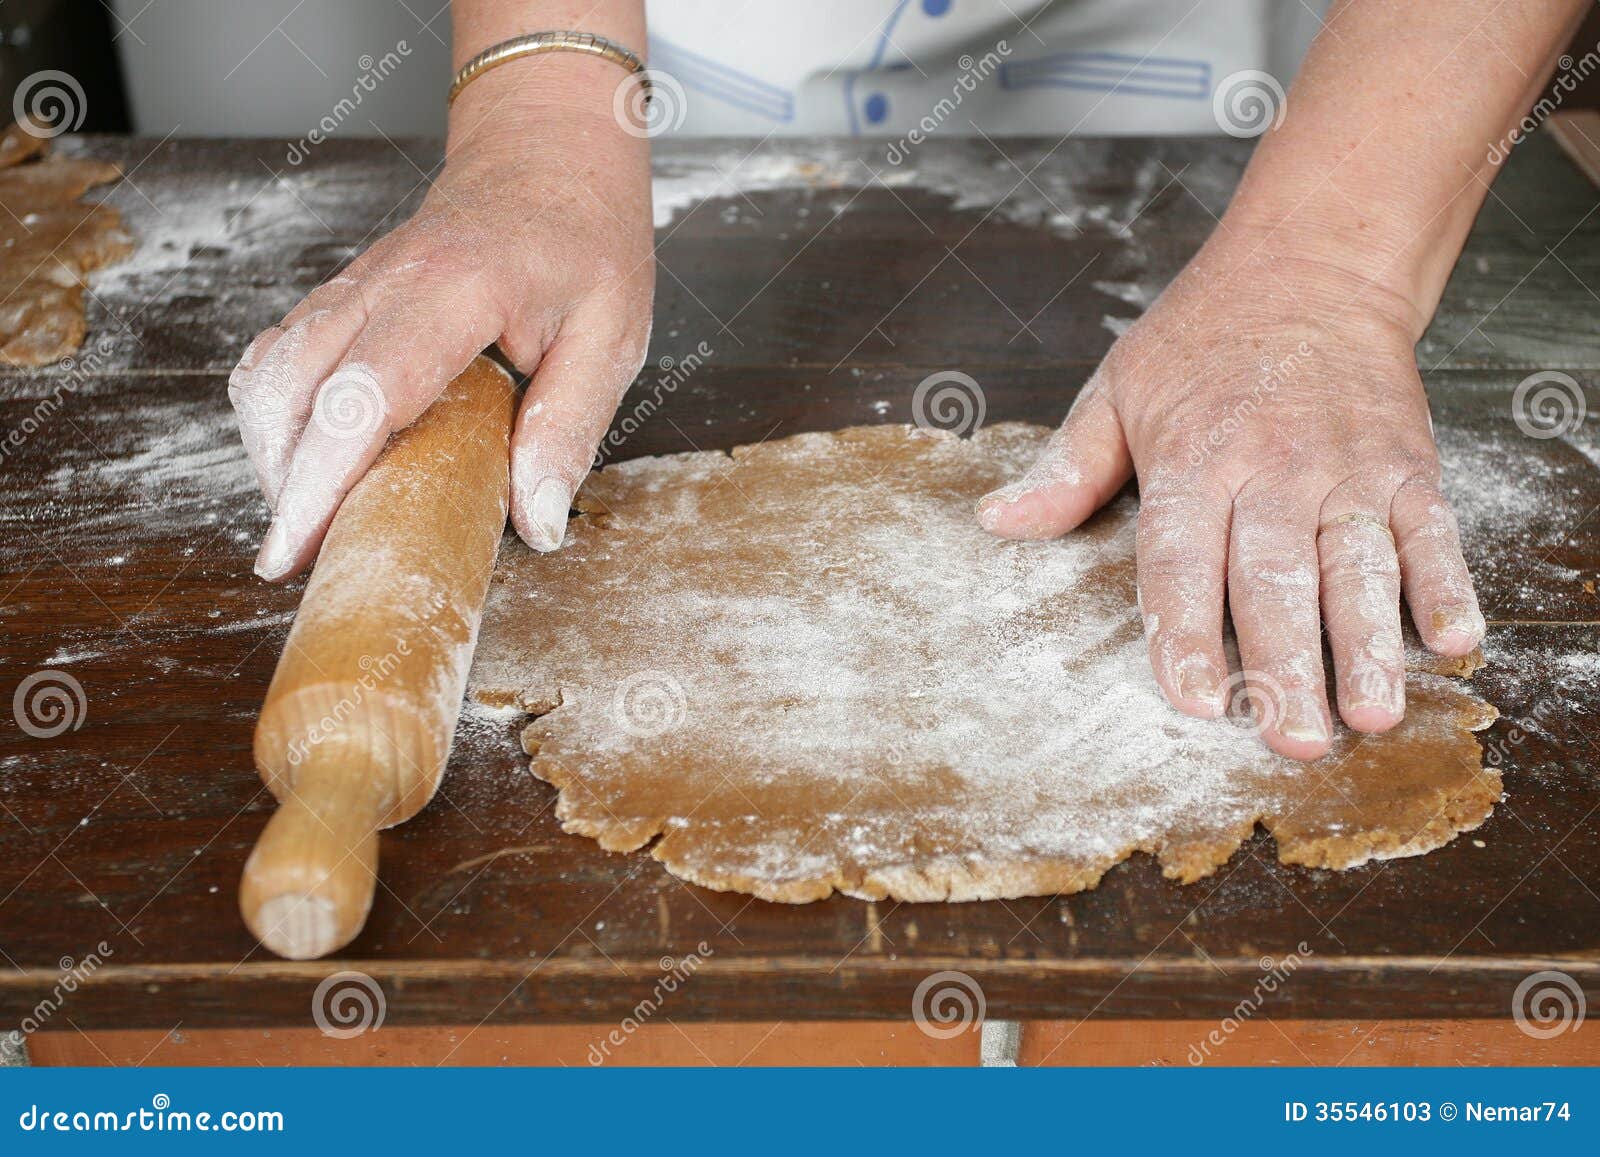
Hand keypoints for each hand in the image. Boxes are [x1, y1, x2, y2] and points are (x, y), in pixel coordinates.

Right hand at [229, 99, 653, 579]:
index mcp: (456, 290)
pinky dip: (278, 419)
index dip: (322, 477)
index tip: (297, 546)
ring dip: (273, 455)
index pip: (365, 392)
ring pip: (268, 374)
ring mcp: (352, 284)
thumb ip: (570, 429)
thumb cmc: (586, 245)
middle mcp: (384, 282)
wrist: (549, 157)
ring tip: (309, 520)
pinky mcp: (340, 297)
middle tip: (303, 558)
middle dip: (282, 483)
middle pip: (289, 388)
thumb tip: (537, 524)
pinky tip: (308, 464)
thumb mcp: (611, 338)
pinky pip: (279, 360)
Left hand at [976, 229, 1484, 759]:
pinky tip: (1453, 639)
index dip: (1186, 629)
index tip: (1191, 696)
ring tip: (1374, 712)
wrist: (1311, 265)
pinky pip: (1431, 530)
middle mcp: (1273, 470)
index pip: (1183, 558)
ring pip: (1358, 566)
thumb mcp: (1116, 390)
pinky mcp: (1406, 465)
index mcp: (1193, 460)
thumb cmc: (1201, 340)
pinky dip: (1447, 583)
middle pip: (1275, 578)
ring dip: (1368, 643)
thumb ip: (1067, 468)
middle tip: (1291, 739)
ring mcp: (1346, 470)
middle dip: (1285, 664)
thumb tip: (997, 522)